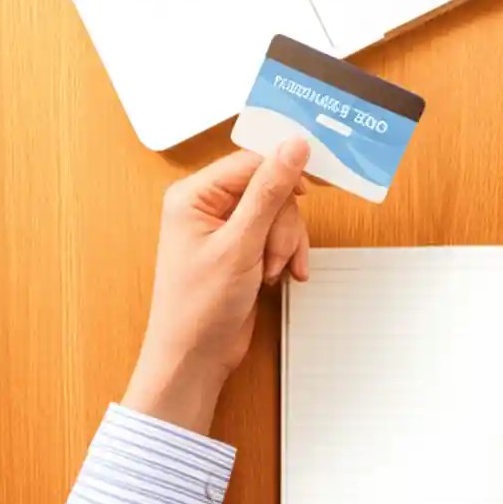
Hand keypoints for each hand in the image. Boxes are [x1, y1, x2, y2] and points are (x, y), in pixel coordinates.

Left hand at [122, 139, 311, 434]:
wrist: (195, 356)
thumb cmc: (199, 306)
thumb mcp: (240, 244)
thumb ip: (269, 191)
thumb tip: (293, 147)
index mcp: (194, 194)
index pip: (251, 162)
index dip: (283, 175)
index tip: (308, 192)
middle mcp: (208, 206)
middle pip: (270, 189)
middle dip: (282, 225)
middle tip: (273, 256)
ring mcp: (227, 228)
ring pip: (280, 214)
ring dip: (285, 244)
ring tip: (272, 272)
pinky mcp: (243, 248)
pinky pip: (278, 235)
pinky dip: (285, 254)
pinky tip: (283, 275)